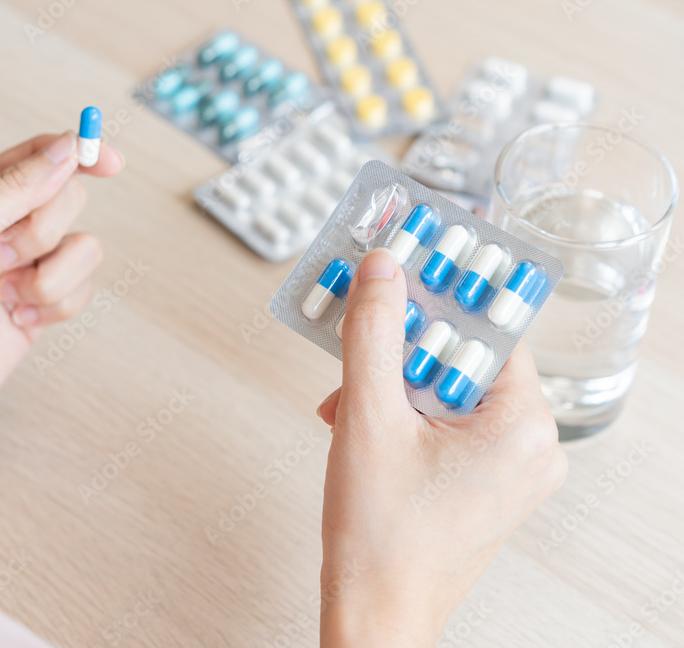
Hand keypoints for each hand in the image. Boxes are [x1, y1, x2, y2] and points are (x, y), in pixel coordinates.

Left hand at [0, 132, 122, 469]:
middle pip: (68, 200)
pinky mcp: (43, 304)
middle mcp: (5, 224)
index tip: (112, 164)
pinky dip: (54, 308)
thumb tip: (65, 151)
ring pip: (85, 249)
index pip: (43, 155)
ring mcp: (28, 265)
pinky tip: (17, 322)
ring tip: (4, 298)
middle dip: (41, 236)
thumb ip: (13, 190)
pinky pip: (83, 290)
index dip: (80, 153)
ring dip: (49, 280)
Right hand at [315, 248, 567, 646]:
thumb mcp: (367, 417)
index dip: (439, 298)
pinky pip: (447, 423)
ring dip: (392, 385)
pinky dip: (403, 415)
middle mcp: (532, 446)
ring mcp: (511, 468)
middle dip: (400, 351)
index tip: (406, 266)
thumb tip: (384, 269)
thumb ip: (374, 333)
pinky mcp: (487, 483)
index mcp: (523, 425)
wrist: (375, 613)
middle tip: (359, 340)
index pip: (487, 329)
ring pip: (448, 391)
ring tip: (347, 400)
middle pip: (462, 358)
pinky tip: (360, 424)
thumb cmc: (381, 539)